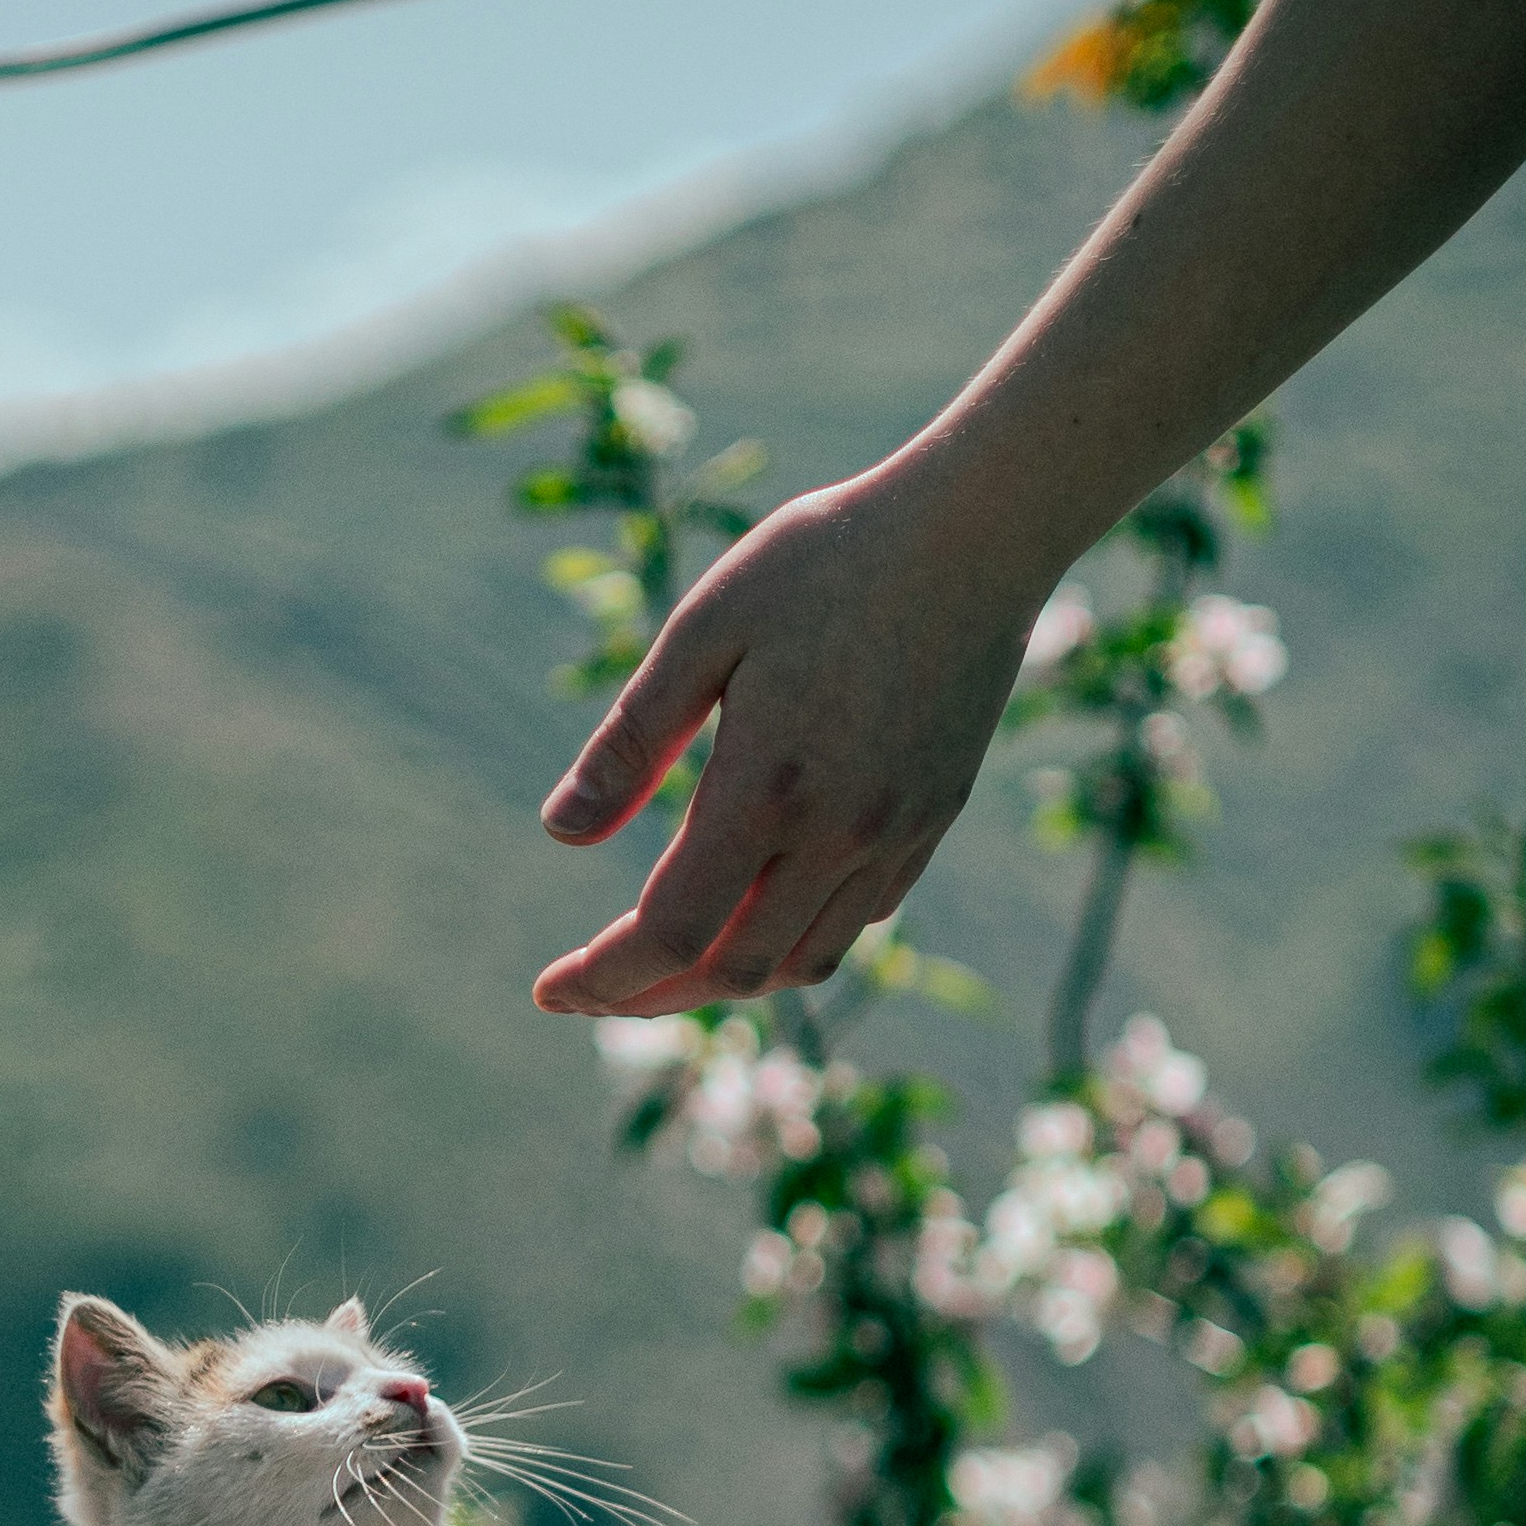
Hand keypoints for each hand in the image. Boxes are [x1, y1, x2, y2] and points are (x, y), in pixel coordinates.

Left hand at [532, 459, 1050, 1016]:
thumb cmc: (826, 559)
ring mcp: (896, 835)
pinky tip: (756, 911)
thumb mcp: (705, 629)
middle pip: (733, 971)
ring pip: (802, 961)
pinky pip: (857, 918)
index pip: (673, 935)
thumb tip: (559, 829)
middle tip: (590, 988)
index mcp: (768, 788)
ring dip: (725, 980)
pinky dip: (794, 939)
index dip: (604, 979)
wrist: (977, 529)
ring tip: (665, 965)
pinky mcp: (932, 820)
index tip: (548, 990)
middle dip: (651, 996)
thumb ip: (632, 741)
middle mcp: (839, 833)